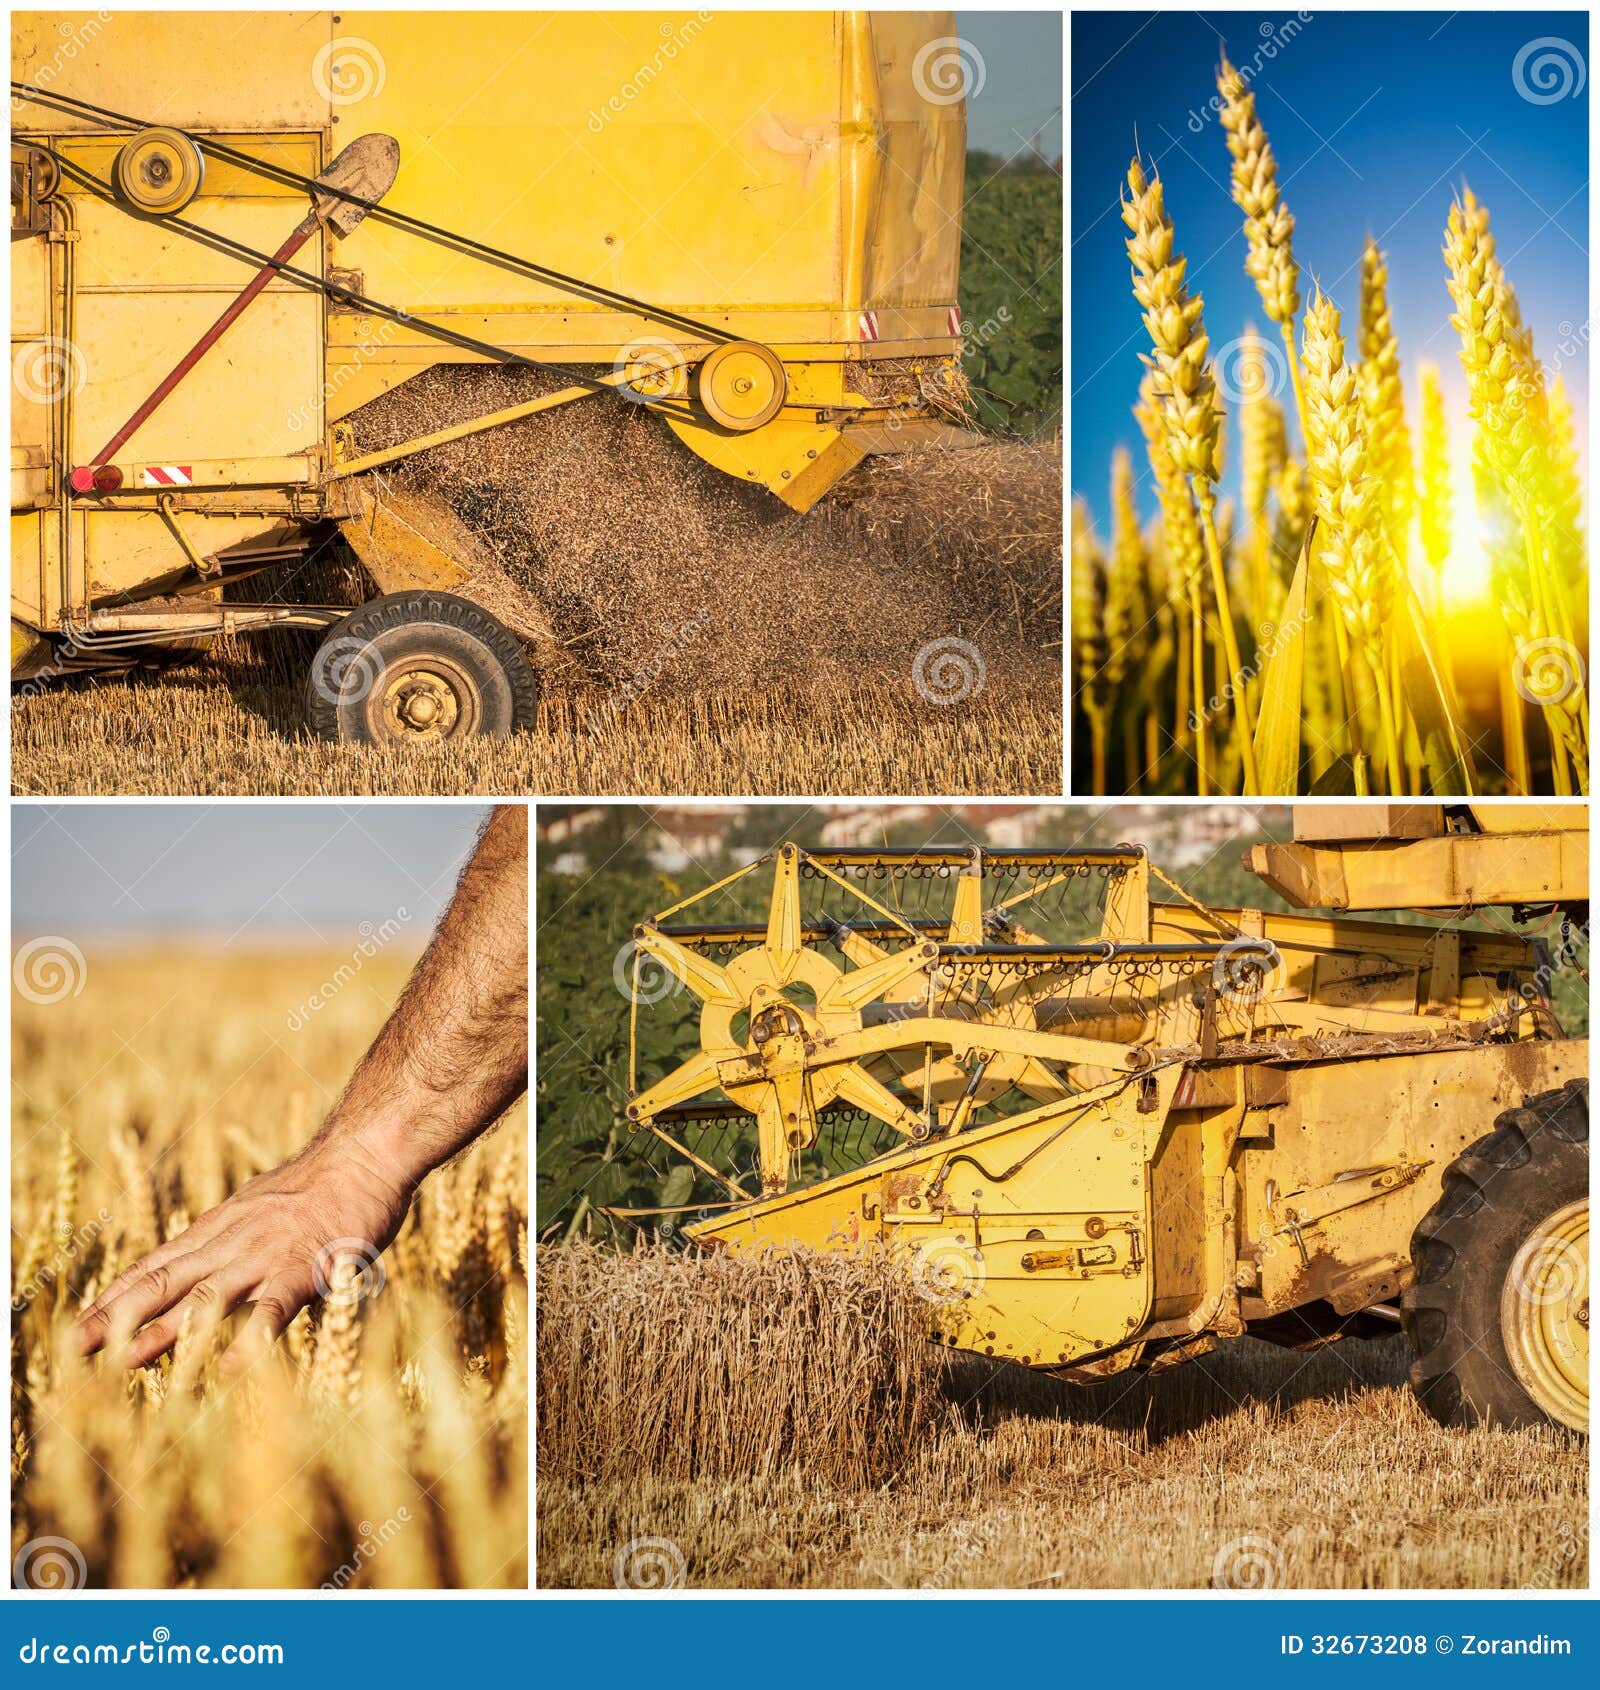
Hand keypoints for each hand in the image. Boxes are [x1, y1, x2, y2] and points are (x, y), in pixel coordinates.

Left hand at [75, 1131, 412, 1372]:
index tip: (78, 1325)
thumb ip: (234, 1233)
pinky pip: (271, 1310)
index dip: (114, 1297)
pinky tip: (229, 1371)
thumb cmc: (324, 1180)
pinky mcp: (303, 1269)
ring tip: (123, 1362)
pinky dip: (248, 1340)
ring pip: (203, 1297)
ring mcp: (264, 1256)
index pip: (154, 1266)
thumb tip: (207, 1252)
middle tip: (71, 1349)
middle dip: (114, 1318)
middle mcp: (231, 1243)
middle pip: (161, 1283)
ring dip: (161, 1332)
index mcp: (220, 1228)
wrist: (365, 1153)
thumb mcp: (262, 1202)